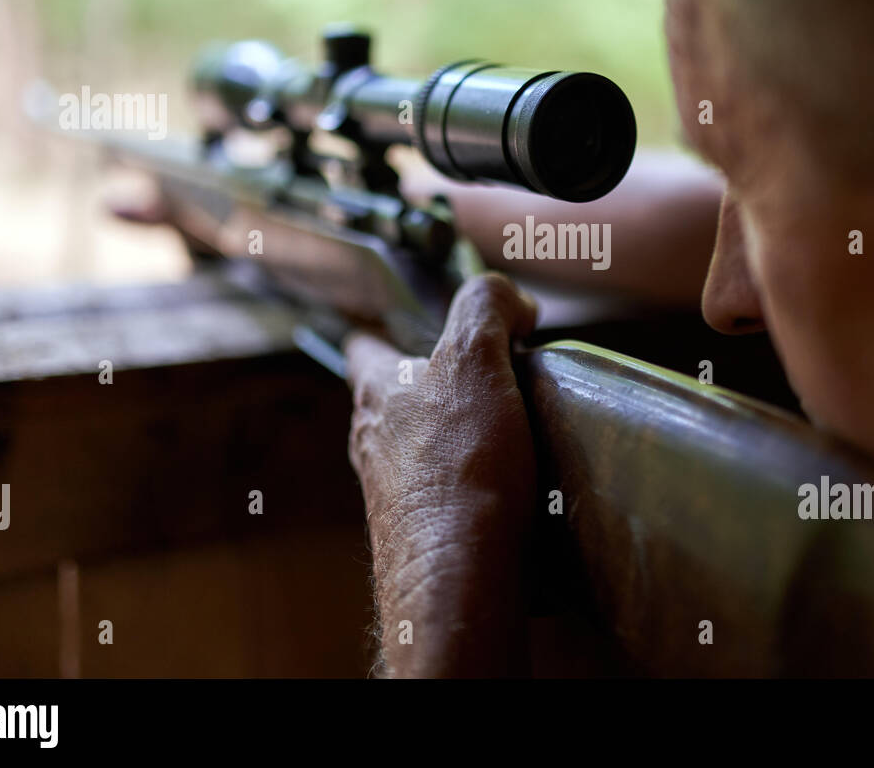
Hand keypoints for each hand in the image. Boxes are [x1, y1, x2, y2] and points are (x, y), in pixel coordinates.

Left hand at [343, 273, 538, 676]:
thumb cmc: (458, 464)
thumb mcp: (475, 358)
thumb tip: (511, 298)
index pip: (362, 346)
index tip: (420, 324)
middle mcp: (373, 444)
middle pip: (393, 399)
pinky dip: (473, 484)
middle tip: (490, 377)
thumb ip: (487, 308)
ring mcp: (393, 494)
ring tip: (510, 433)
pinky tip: (510, 487)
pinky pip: (445, 495)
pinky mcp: (422, 535)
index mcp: (375, 393)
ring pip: (419, 450)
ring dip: (458, 437)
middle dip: (435, 385)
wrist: (458, 575)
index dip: (387, 327)